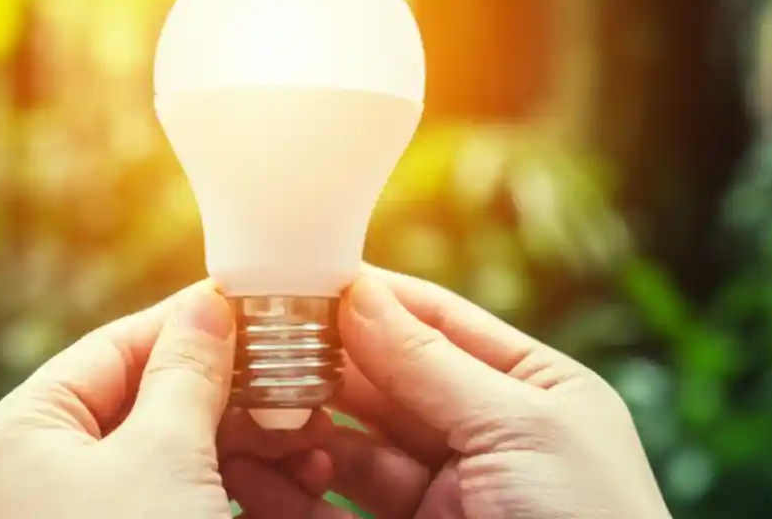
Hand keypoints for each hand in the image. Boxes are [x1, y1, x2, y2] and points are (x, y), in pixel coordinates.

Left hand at [0, 282, 332, 518]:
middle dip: (240, 401)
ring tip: (319, 452)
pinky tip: (300, 493)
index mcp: (16, 436)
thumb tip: (207, 304)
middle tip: (308, 393)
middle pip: (150, 406)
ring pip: (174, 462)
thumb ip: (189, 373)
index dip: (193, 326)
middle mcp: (32, 477)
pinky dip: (236, 496)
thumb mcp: (165, 458)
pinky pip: (178, 505)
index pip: (115, 349)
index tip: (262, 309)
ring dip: (252, 452)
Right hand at [228, 266, 671, 518]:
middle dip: (322, 361)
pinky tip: (248, 469)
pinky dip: (291, 493)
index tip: (302, 276)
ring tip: (239, 400)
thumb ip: (431, 364)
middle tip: (251, 336)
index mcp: (532, 390)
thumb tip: (358, 293)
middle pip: (387, 383)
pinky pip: (335, 514)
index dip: (372, 299)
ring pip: (354, 448)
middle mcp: (486, 438)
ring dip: (298, 425)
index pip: (439, 323)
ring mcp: (448, 497)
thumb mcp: (518, 428)